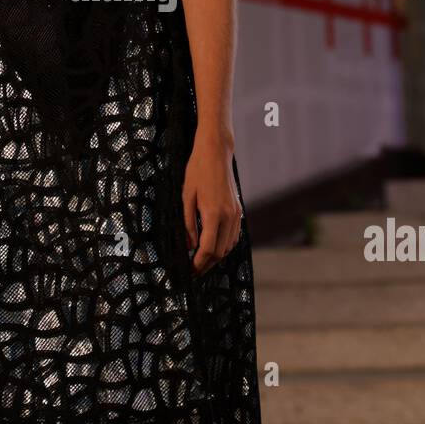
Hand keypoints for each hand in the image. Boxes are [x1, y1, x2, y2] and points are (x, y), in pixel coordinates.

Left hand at [181, 130, 241, 274]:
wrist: (216, 152)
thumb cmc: (197, 170)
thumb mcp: (185, 196)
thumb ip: (187, 224)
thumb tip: (189, 246)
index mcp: (213, 213)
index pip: (208, 249)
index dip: (198, 264)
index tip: (189, 271)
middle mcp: (228, 216)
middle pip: (220, 252)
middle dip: (206, 265)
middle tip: (193, 271)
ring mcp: (236, 213)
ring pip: (229, 246)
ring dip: (216, 257)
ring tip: (201, 261)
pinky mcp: (239, 210)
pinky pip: (234, 236)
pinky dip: (224, 246)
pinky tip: (213, 247)